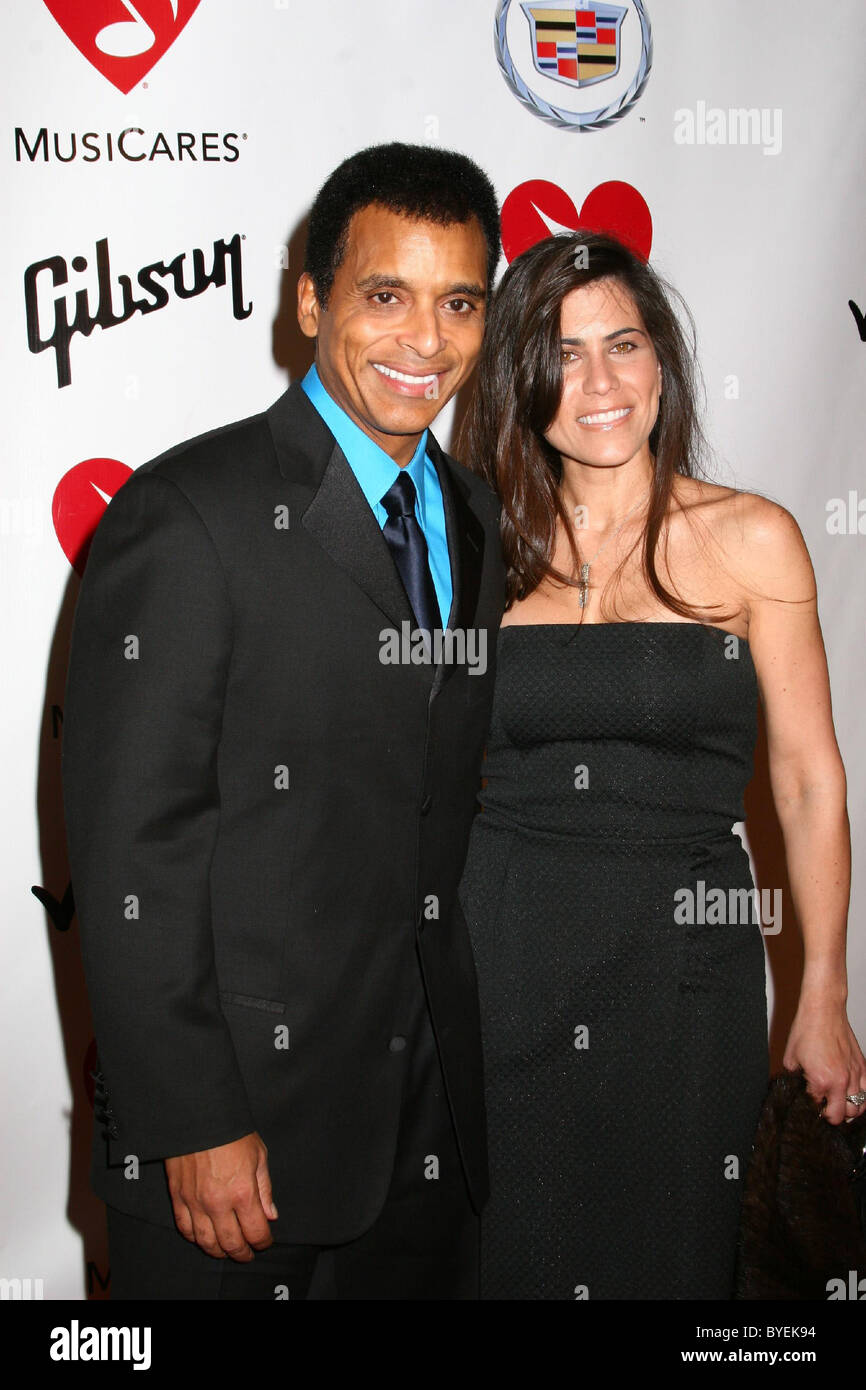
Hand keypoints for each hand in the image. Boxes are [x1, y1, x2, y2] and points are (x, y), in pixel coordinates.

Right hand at [165, 1131, 277, 1259]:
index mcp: (243, 1192)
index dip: (263, 1242)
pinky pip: (185, 1228)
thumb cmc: (232, 1132)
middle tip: (248, 1254)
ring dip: (219, 1251)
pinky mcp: (178, 1197)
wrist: (200, 1116)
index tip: (265, 1241)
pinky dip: (195, 1238)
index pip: (256, 1232)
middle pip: (232, 1243)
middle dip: (243, 1253)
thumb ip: (265, 1189)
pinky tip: (204, 1237)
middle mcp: (219, 1203)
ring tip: (226, 1250)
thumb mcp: (258, 1155)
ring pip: (207, 1242)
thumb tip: (271, 1215)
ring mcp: (196, 1202)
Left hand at [783, 1001, 865, 1125]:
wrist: (823, 1011)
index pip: (819, 1108)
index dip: (812, 1108)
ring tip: (839, 1106)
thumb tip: (798, 1087)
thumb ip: (796, 1078)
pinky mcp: (863, 1067)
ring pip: (858, 1108)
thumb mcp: (791, 1058)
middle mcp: (841, 1081)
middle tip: (824, 1109)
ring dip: (848, 1110)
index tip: (810, 1105)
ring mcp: (855, 1075)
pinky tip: (853, 1097)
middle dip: (831, 1116)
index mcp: (821, 1080)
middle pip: (841, 1116)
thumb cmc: (807, 1029)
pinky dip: (862, 1100)